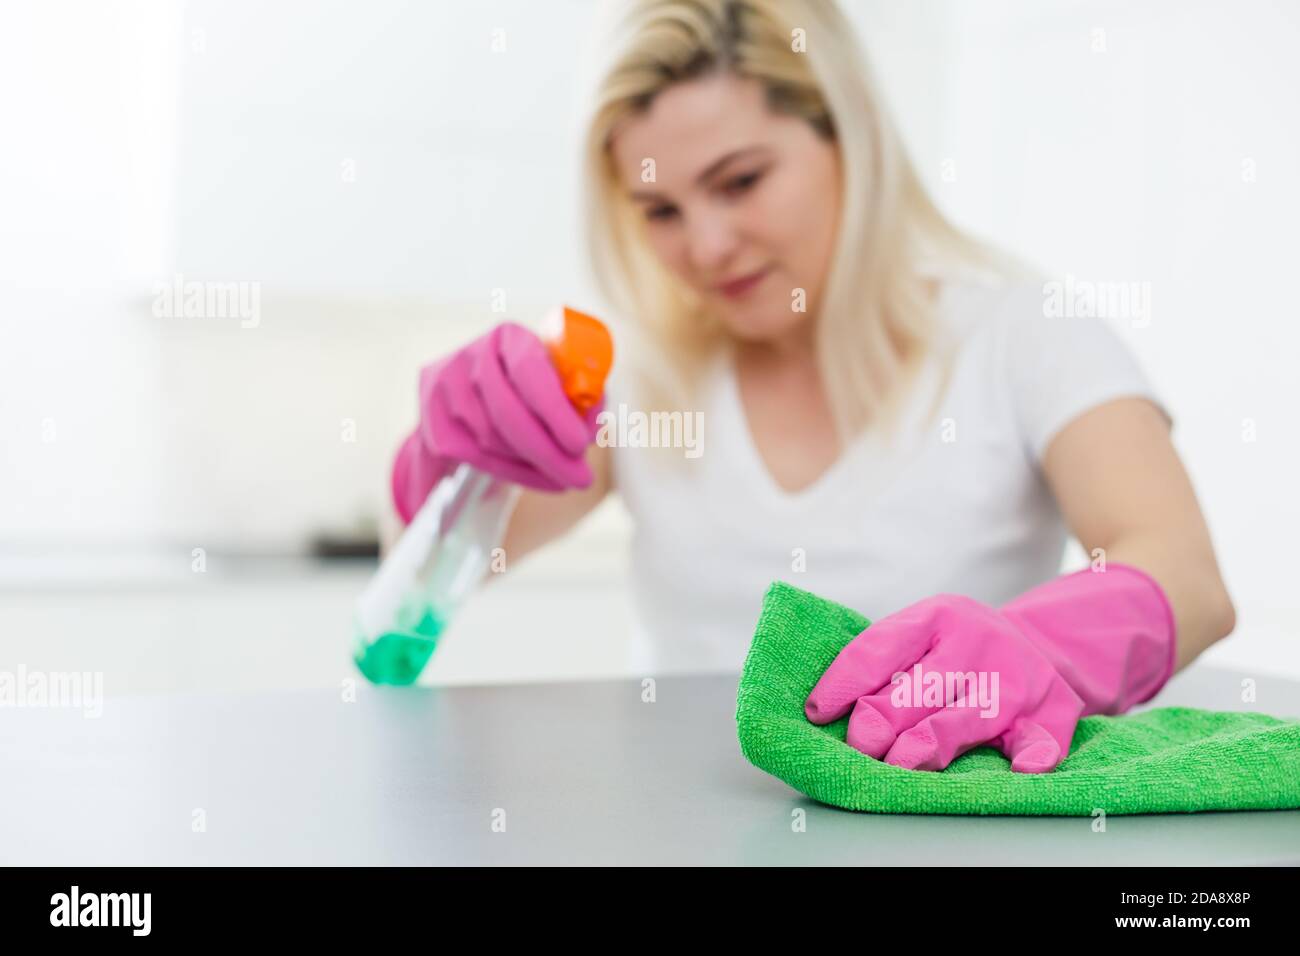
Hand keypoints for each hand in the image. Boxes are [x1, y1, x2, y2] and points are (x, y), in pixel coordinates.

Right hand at [392, 322, 602, 521]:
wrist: (476, 409)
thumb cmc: (533, 394)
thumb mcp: (562, 386)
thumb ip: (582, 397)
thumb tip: (592, 421)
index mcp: (509, 337)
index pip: (530, 369)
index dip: (556, 410)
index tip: (582, 444)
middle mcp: (470, 356)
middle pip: (506, 412)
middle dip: (548, 453)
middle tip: (580, 479)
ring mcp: (444, 388)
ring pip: (490, 439)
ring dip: (531, 466)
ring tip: (561, 476)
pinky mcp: (429, 421)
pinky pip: (472, 456)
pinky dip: (509, 472)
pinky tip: (535, 478)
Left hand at [804, 565, 1175, 773]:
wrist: (1041, 644)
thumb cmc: (959, 651)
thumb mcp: (924, 635)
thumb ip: (884, 665)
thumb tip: (823, 711)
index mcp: (936, 616)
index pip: (879, 649)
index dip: (843, 684)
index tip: (816, 712)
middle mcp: (977, 642)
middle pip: (918, 690)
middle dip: (880, 723)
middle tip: (859, 747)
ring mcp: (1016, 678)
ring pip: (964, 719)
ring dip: (928, 746)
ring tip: (899, 765)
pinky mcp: (1052, 711)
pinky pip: (1040, 740)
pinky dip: (1031, 757)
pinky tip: (1018, 770)